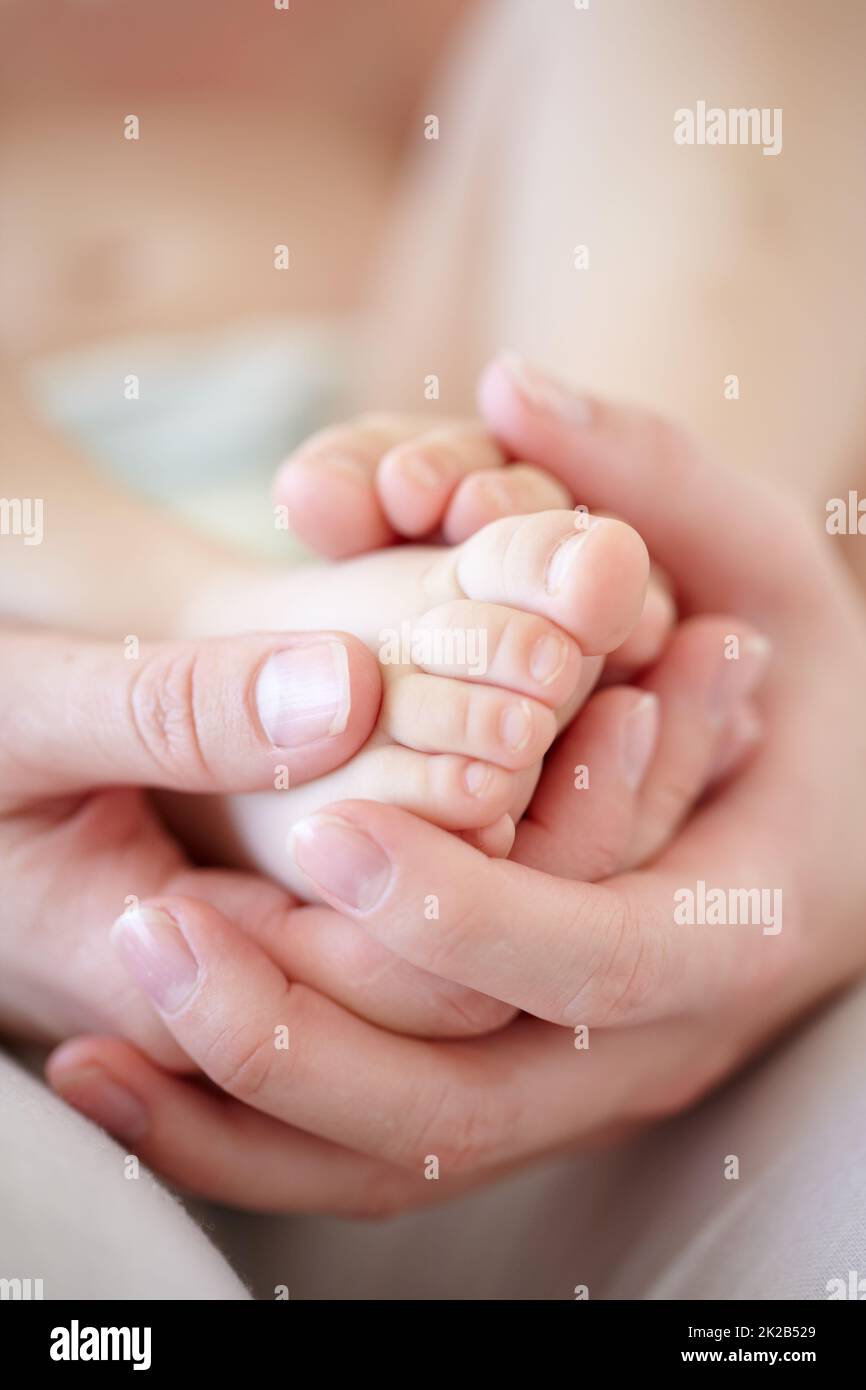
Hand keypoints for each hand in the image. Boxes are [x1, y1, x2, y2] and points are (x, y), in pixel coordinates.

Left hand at [51, 360, 865, 1212]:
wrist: (822, 808)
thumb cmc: (794, 677)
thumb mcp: (764, 570)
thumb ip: (650, 477)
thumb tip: (514, 387)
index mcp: (737, 919)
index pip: (594, 958)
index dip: (463, 911)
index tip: (328, 833)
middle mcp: (653, 1034)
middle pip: (472, 1100)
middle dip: (307, 1037)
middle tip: (162, 933)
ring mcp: (578, 1081)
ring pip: (405, 1153)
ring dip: (250, 1109)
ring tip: (100, 1044)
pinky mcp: (520, 1083)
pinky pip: (382, 1146)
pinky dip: (258, 1134)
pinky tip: (129, 1080)